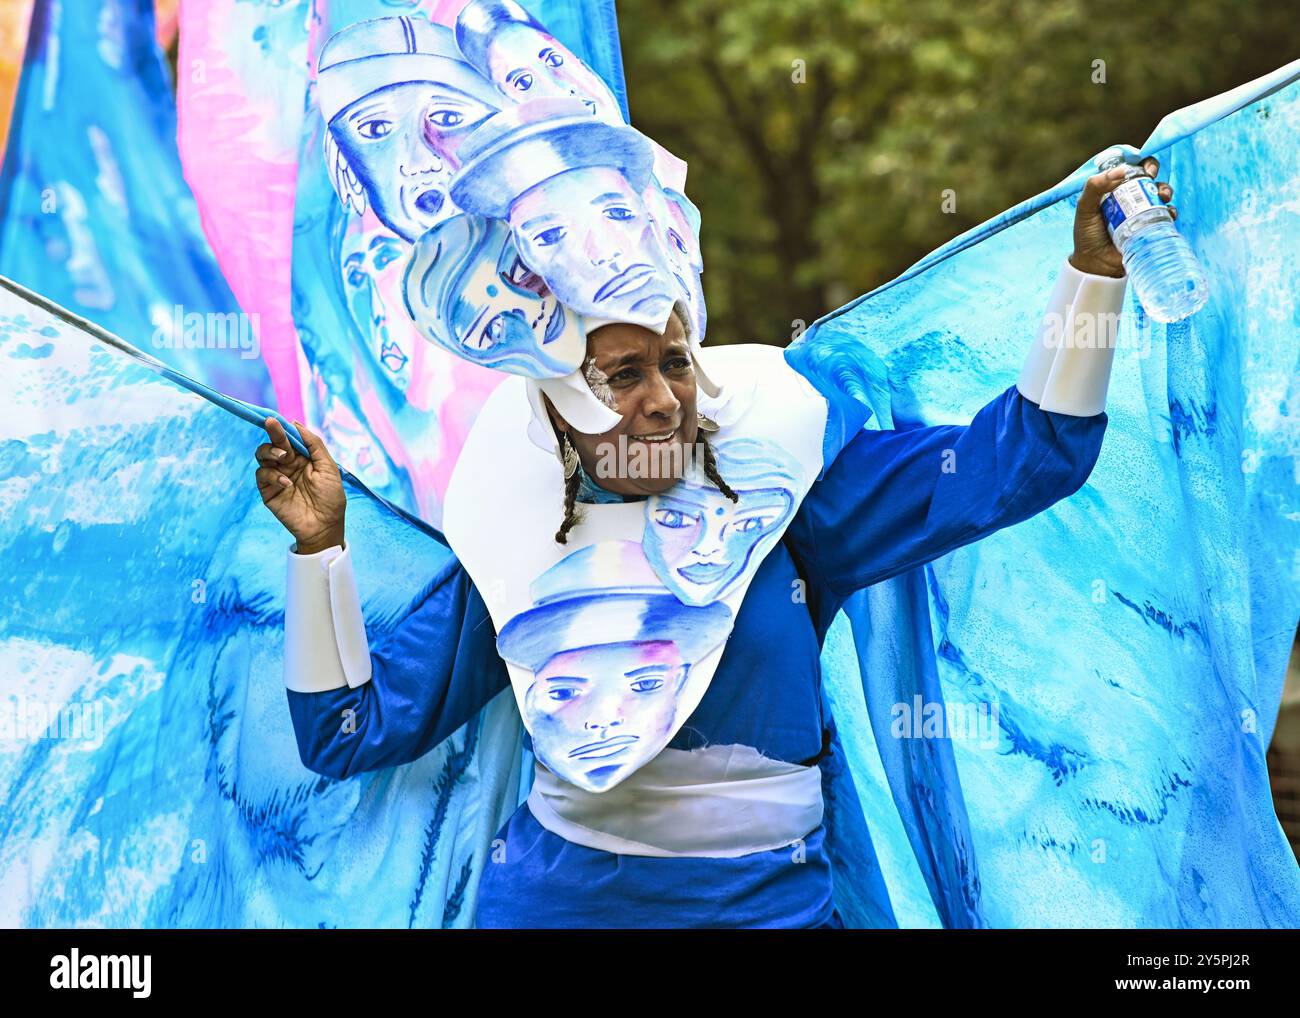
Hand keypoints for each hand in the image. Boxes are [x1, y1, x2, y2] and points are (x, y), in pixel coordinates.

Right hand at [255, 417, 346, 553]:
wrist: (325, 526)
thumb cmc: (331, 498)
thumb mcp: (328, 467)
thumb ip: (313, 444)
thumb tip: (294, 423)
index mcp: (303, 458)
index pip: (289, 438)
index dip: (283, 428)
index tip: (277, 418)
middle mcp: (288, 465)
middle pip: (274, 442)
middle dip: (273, 432)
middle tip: (272, 424)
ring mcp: (277, 477)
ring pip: (262, 455)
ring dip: (271, 451)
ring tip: (284, 457)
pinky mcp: (268, 491)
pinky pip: (262, 475)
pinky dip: (272, 475)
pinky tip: (287, 483)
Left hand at [1071, 155, 1175, 277]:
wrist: (1096, 264)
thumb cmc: (1087, 235)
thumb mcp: (1084, 208)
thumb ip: (1094, 187)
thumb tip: (1121, 170)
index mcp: (1114, 188)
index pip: (1129, 167)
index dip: (1138, 162)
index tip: (1141, 166)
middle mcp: (1130, 196)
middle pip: (1147, 176)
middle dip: (1154, 171)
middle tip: (1150, 176)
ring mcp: (1142, 210)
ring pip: (1160, 192)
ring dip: (1165, 189)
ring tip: (1162, 196)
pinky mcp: (1151, 225)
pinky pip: (1167, 214)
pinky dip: (1170, 210)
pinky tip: (1167, 213)